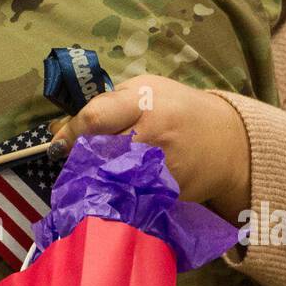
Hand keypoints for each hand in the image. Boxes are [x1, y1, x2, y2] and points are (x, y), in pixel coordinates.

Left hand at [48, 74, 251, 220]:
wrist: (228, 142)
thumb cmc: (179, 109)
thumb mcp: (146, 90)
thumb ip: (106, 105)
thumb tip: (59, 127)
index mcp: (145, 101)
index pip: (95, 118)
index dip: (70, 132)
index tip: (57, 142)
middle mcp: (153, 134)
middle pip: (97, 152)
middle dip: (79, 157)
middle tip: (73, 158)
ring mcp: (161, 167)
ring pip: (109, 178)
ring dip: (94, 177)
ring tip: (96, 171)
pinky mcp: (167, 193)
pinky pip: (130, 195)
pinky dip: (117, 192)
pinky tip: (119, 186)